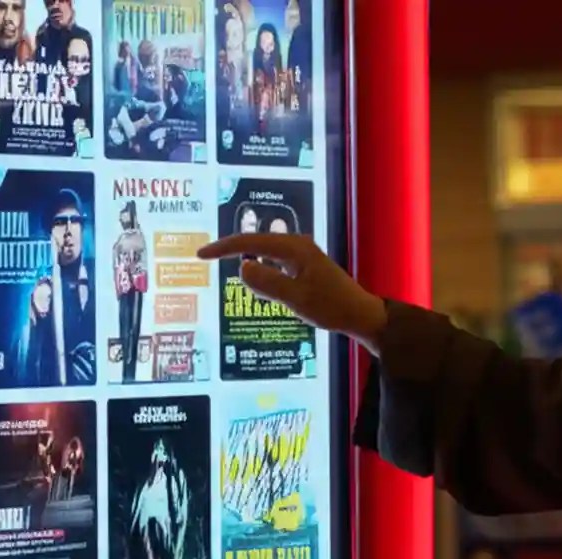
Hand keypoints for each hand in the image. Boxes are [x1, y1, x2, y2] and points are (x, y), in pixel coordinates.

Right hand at [197, 233, 388, 354]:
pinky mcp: (303, 266)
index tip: (201, 254)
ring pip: (264, 250)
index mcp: (294, 249)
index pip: (250, 243)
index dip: (224, 248)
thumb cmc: (330, 307)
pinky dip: (258, 265)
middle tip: (204, 256)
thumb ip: (268, 283)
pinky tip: (251, 274)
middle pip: (255, 241)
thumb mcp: (296, 299)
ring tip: (219, 259)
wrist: (359, 314)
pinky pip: (273, 261)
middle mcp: (296, 246)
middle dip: (230, 247)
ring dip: (243, 254)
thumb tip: (242, 267)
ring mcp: (301, 255)